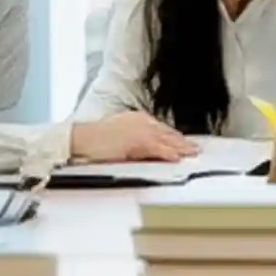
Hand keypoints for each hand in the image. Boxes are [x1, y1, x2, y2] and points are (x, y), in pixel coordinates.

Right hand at [70, 112, 197, 163]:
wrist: (82, 139)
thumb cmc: (94, 139)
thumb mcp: (118, 134)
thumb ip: (134, 138)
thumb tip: (144, 148)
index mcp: (136, 118)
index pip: (160, 127)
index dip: (172, 136)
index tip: (182, 141)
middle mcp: (141, 121)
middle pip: (166, 132)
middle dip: (181, 141)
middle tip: (194, 148)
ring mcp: (140, 131)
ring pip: (166, 140)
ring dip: (180, 147)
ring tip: (192, 153)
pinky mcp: (137, 142)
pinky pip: (157, 148)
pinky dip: (168, 153)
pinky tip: (176, 158)